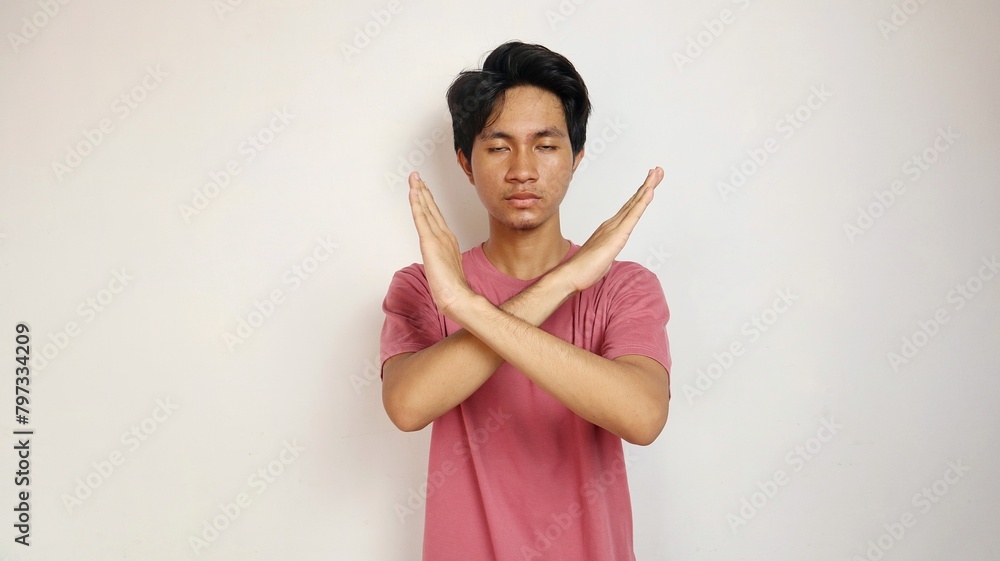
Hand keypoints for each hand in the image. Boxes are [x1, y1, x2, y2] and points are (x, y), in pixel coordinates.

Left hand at [407, 171, 474, 317]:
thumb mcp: (446, 269)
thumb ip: (443, 260)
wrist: (456, 297)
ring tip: (414, 178)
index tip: (424, 189)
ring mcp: (438, 237)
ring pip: (426, 209)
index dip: (429, 201)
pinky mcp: (430, 242)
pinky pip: (421, 218)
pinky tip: (414, 192)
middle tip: (417, 176)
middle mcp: (444, 235)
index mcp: (448, 241)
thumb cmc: (452, 289)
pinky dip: (417, 203)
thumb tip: (439, 263)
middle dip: (423, 190)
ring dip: (419, 191)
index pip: (436, 217)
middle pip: (431, 208)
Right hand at [551, 167, 663, 292]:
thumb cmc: (583, 270)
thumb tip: (609, 253)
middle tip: (657, 170)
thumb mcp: (602, 259)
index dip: (639, 195)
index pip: (629, 209)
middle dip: (647, 184)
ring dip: (647, 187)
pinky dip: (642, 202)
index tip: (649, 183)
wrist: (570, 275)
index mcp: (610, 229)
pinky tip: (650, 191)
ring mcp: (614, 228)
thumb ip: (607, 252)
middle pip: (633, 201)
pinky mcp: (617, 236)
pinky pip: (633, 216)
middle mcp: (612, 224)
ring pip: (635, 203)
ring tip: (656, 173)